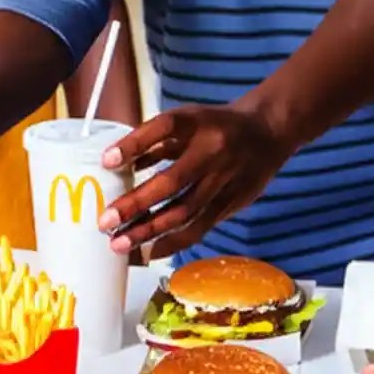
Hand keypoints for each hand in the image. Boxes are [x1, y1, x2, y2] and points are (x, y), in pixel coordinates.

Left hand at [96, 101, 298, 257]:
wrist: (268, 131)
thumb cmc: (213, 127)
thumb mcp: (184, 121)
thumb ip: (152, 141)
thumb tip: (112, 165)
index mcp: (198, 122)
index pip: (163, 127)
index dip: (134, 144)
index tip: (106, 161)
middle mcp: (214, 150)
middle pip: (172, 182)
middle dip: (136, 205)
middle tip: (105, 223)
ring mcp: (227, 178)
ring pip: (185, 212)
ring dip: (149, 231)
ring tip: (119, 244)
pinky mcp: (235, 201)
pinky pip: (200, 227)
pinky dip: (172, 242)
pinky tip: (148, 252)